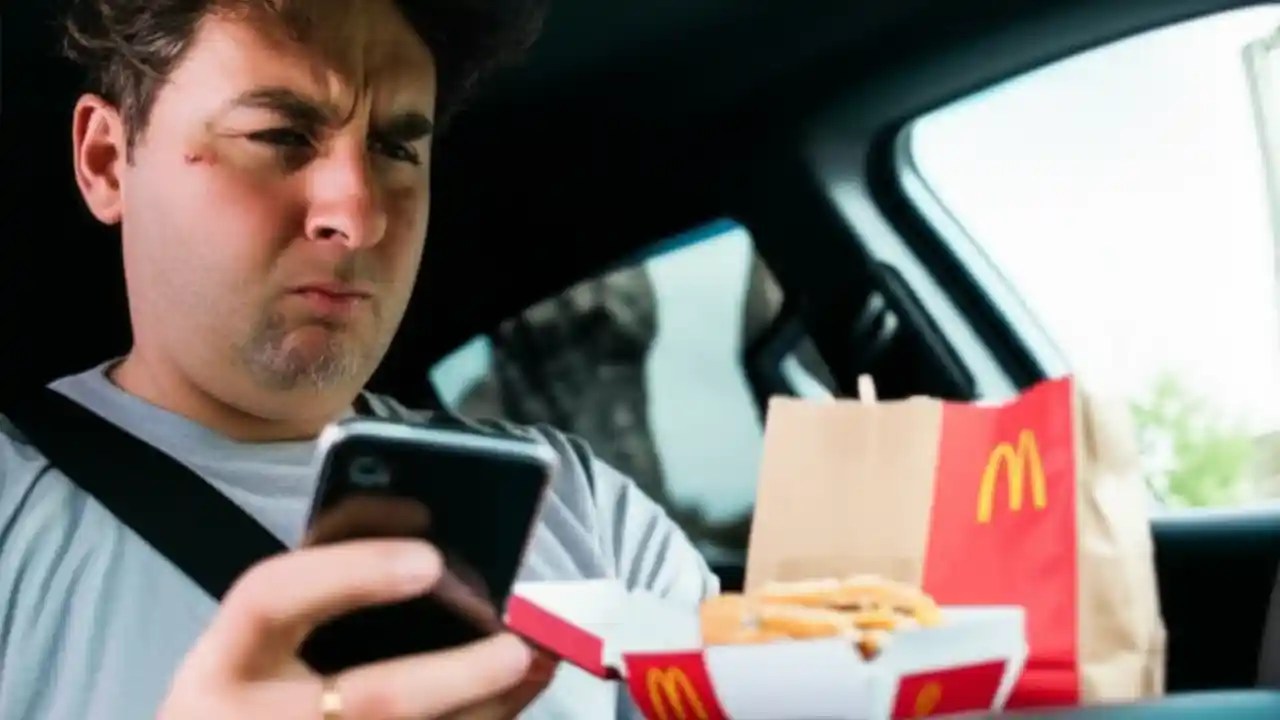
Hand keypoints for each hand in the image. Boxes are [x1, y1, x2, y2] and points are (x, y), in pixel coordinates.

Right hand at [157, 539, 552, 719]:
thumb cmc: (250, 697)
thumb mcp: (262, 649)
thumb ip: (325, 599)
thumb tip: (437, 550)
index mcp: (220, 666)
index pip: (269, 597)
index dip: (351, 570)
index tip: (430, 558)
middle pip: (372, 699)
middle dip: (458, 675)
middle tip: (518, 647)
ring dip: (483, 710)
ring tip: (532, 672)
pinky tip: (509, 704)